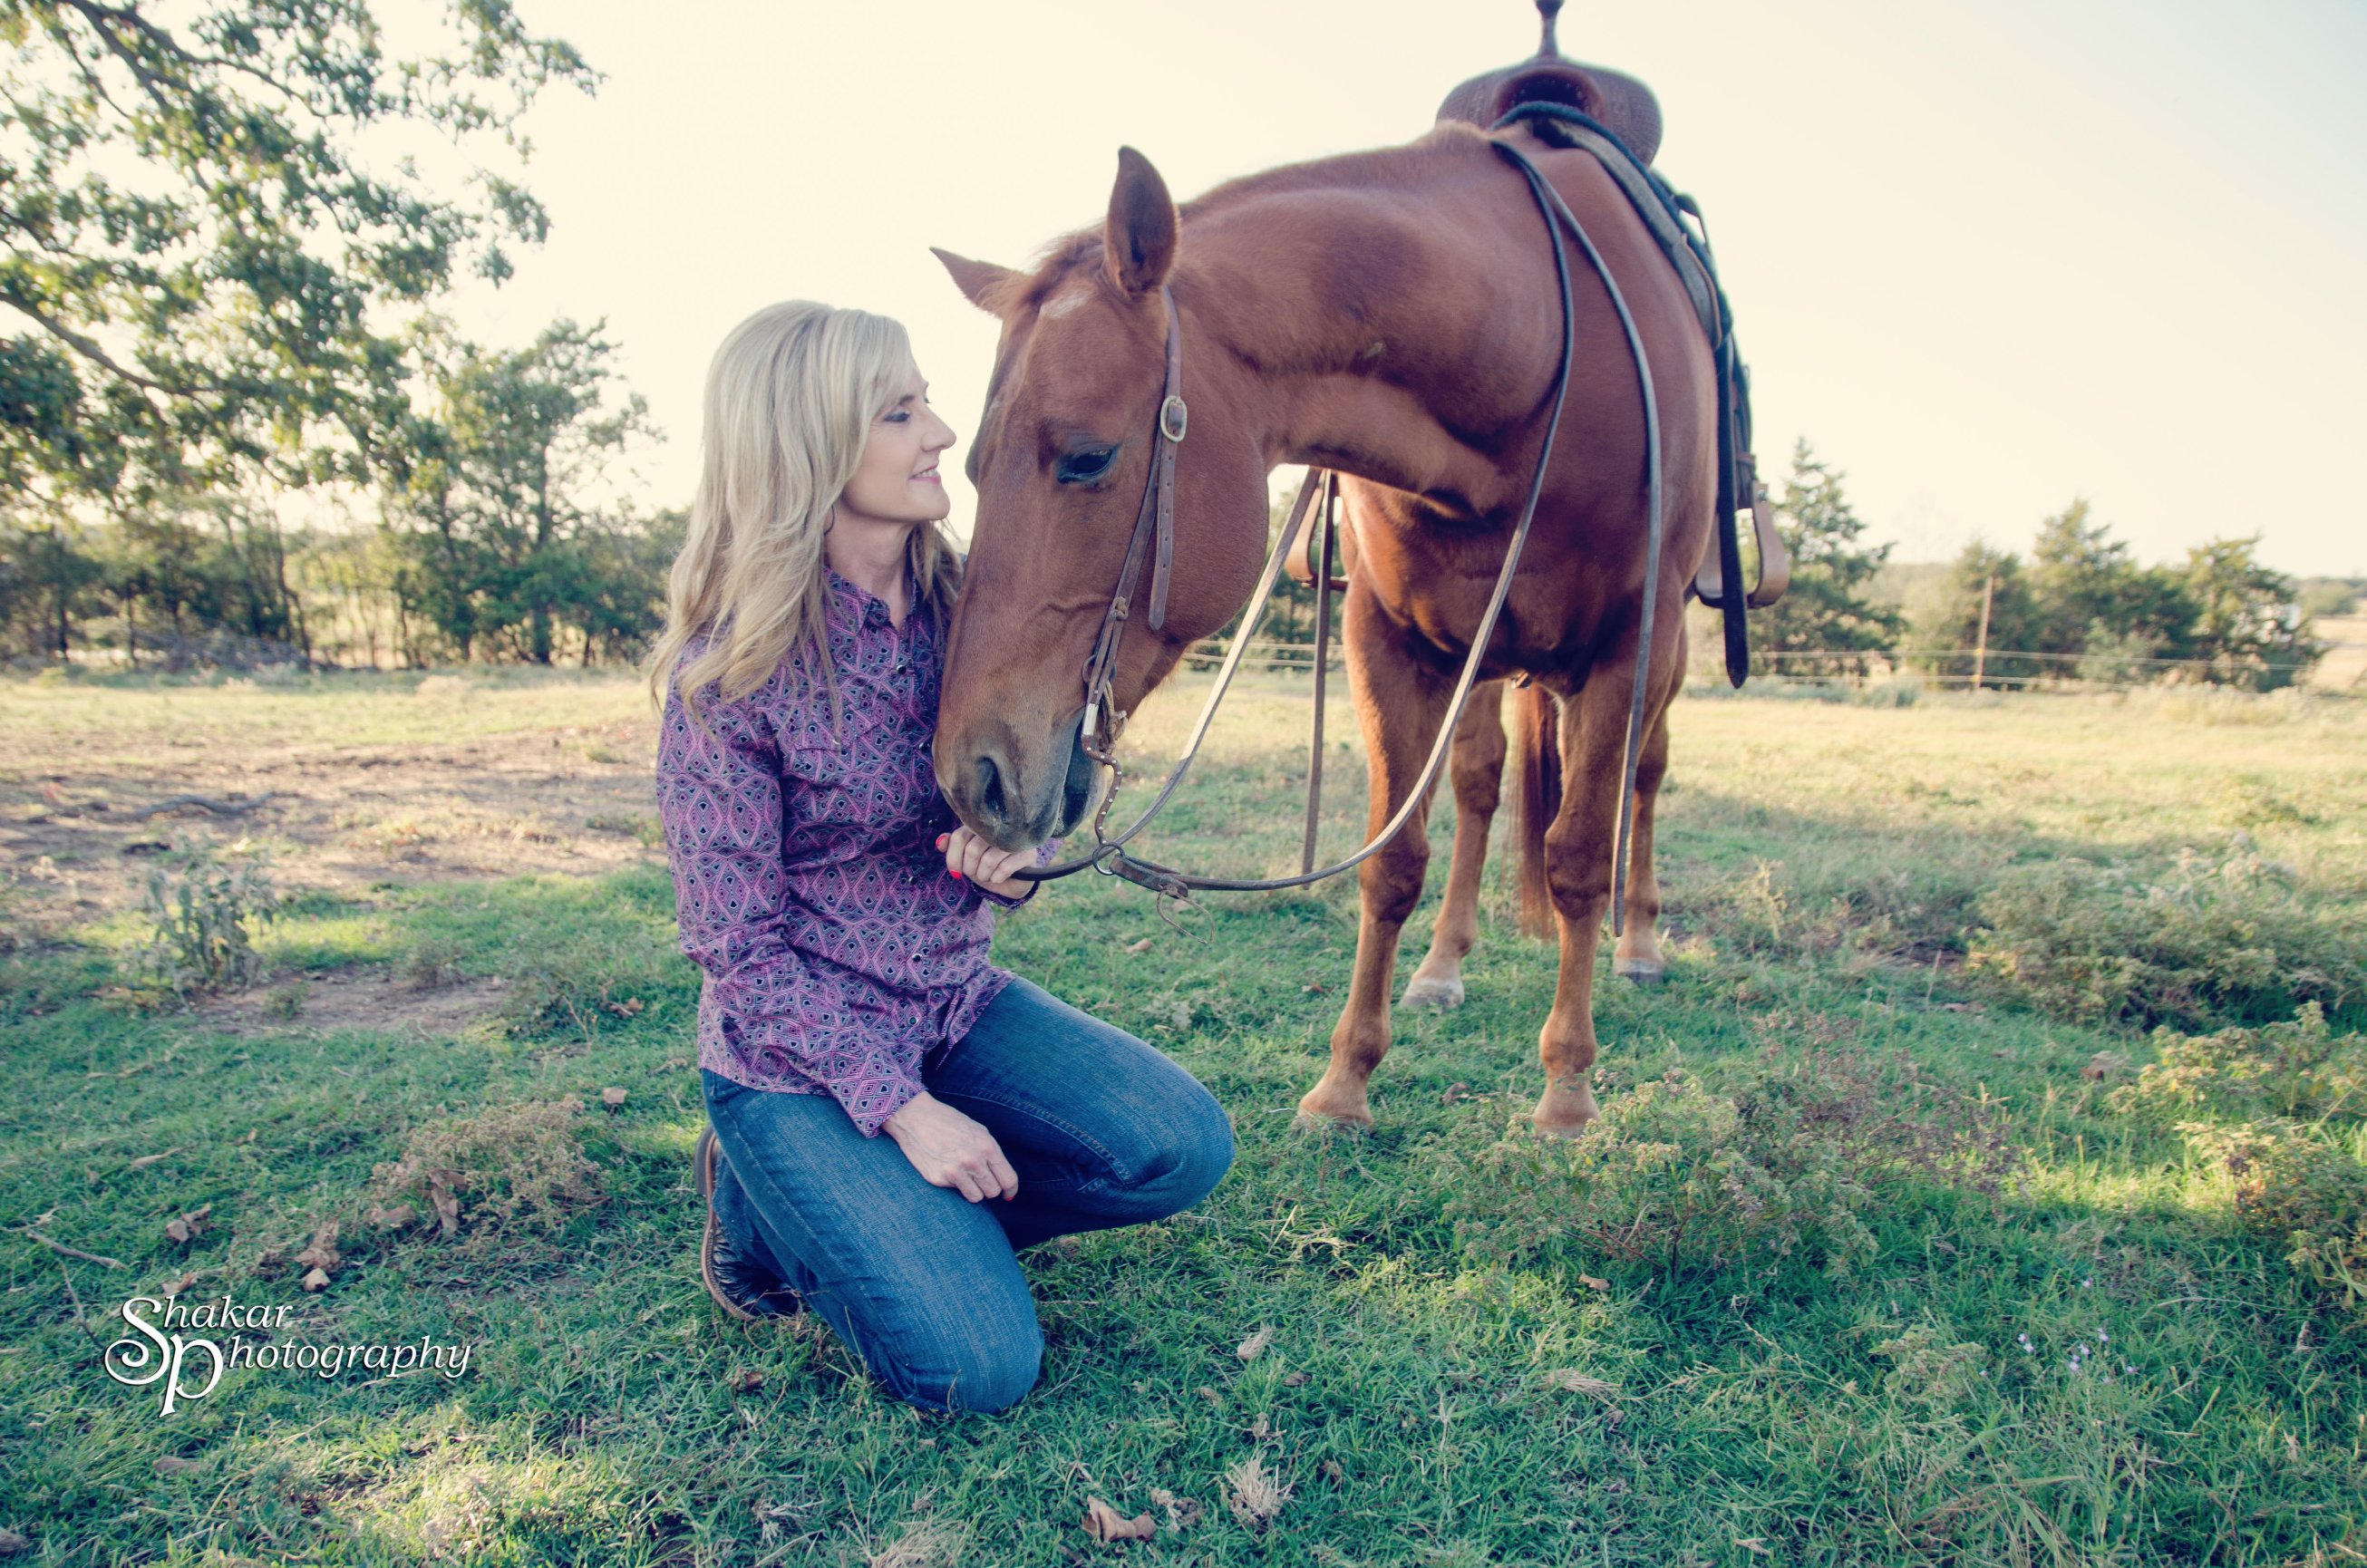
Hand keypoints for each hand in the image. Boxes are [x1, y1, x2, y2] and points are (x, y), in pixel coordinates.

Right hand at [880, 1090, 1019, 1201]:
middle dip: (989, 1188)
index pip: (1008, 1179)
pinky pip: (955, 1192)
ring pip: (977, 1197)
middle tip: (981, 1180)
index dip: (1010, 1189)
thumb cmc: (949, 1122)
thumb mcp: (978, 1131)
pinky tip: (946, 1168)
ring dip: (974, 1190)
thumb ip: (992, 1154)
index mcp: (987, 1146)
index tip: (1008, 1194)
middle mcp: (973, 1161)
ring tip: (965, 1176)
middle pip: (993, 1191)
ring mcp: (955, 1171)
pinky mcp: (938, 1179)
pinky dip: (953, 1185)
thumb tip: (1004, 1180)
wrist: (915, 1117)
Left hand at [936, 826, 1034, 900]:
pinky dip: (996, 878)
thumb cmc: (987, 866)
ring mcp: (1016, 839)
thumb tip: (940, 842)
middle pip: (973, 849)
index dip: (953, 858)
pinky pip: (1004, 868)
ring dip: (983, 875)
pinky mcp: (1029, 853)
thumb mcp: (966, 857)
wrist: (1012, 881)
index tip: (955, 872)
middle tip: (975, 874)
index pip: (959, 837)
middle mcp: (999, 827)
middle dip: (970, 869)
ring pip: (988, 860)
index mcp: (981, 824)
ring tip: (987, 876)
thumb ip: (953, 846)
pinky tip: (999, 878)